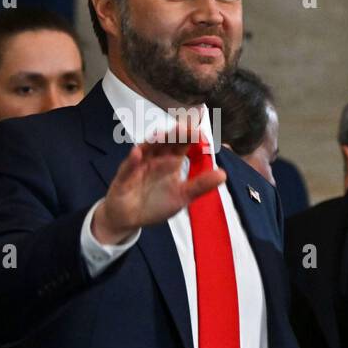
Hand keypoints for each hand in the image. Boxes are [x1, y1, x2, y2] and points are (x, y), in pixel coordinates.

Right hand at [91, 131, 225, 244]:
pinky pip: (127, 168)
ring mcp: (138, 166)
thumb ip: (201, 185)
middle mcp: (155, 159)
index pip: (183, 144)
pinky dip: (132, 161)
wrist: (130, 219)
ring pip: (146, 150)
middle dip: (175, 135)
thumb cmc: (155, 203)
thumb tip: (223, 174)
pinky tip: (137, 153)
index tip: (202, 132)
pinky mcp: (124, 178)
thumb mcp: (183, 195)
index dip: (191, 137)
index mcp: (171, 161)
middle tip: (187, 128)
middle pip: (166, 142)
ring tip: (165, 135)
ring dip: (154, 142)